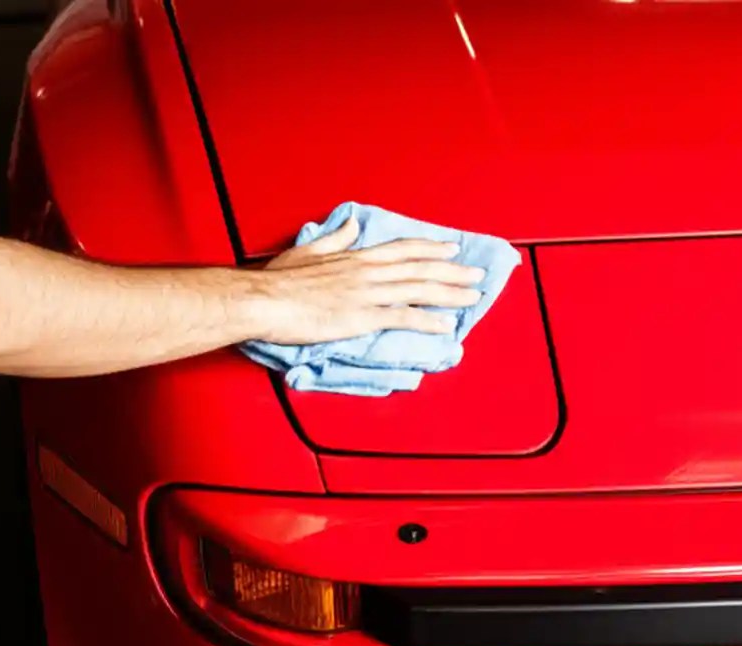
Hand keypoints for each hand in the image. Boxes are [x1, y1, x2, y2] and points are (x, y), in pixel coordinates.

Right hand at [246, 215, 484, 343]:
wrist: (263, 300)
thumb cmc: (278, 280)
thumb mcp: (308, 251)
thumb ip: (335, 239)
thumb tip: (352, 224)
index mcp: (356, 257)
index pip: (402, 249)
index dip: (430, 247)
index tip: (452, 247)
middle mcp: (368, 272)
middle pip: (419, 268)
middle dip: (452, 270)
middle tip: (478, 273)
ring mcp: (367, 294)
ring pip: (418, 290)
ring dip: (450, 293)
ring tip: (473, 296)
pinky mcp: (362, 317)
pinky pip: (403, 318)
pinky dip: (428, 321)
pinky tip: (447, 325)